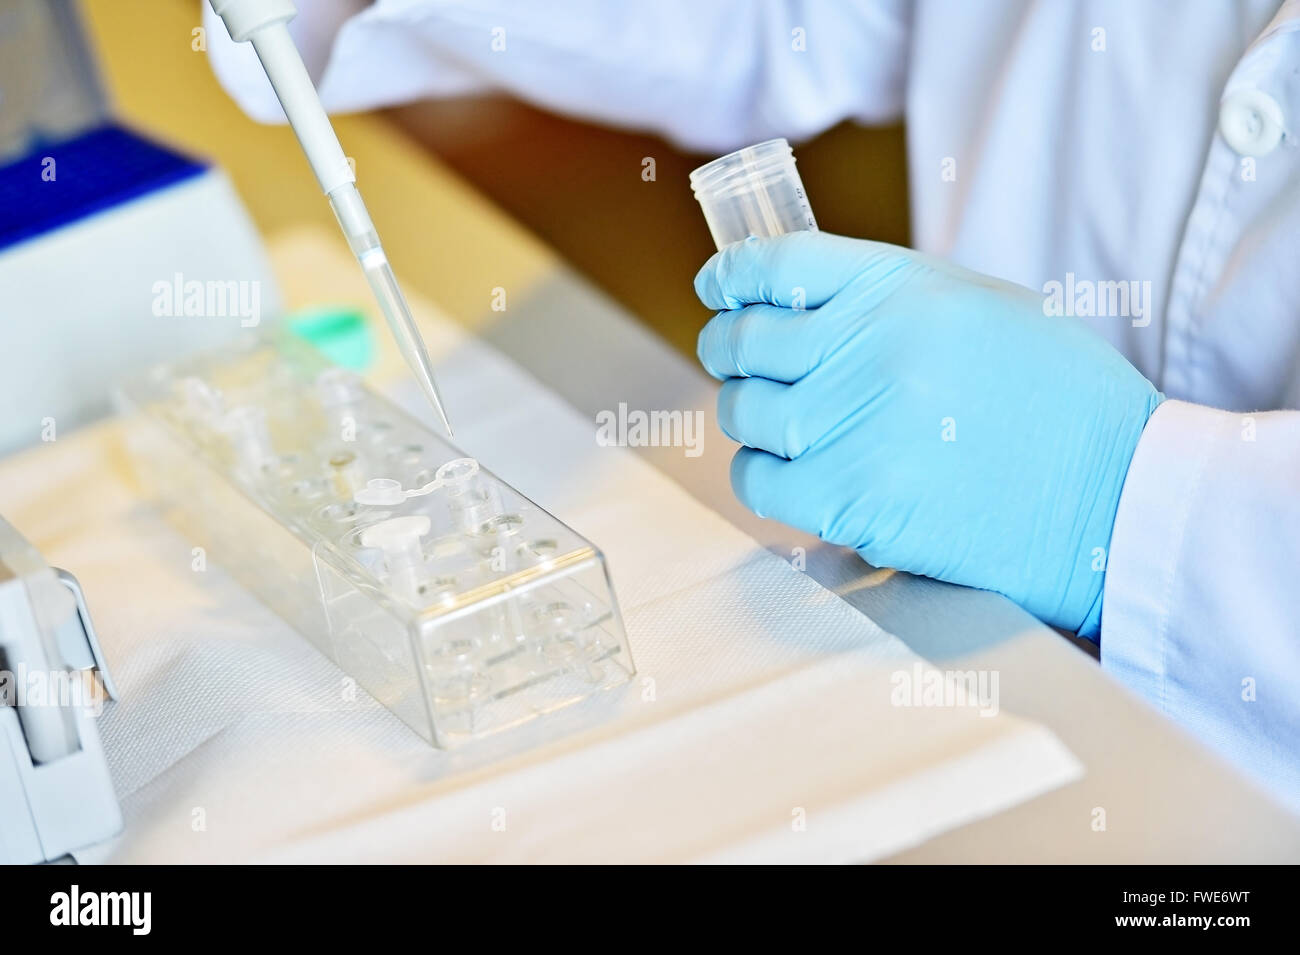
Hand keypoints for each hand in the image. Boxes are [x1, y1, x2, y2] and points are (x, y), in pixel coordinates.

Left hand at [694, 232, 1162, 635]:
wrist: (1113, 494)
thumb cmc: (1056, 399)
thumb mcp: (981, 307)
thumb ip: (889, 299)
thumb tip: (801, 304)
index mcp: (898, 287)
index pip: (775, 262)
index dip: (731, 276)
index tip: (720, 290)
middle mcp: (865, 346)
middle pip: (744, 341)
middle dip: (729, 348)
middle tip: (736, 361)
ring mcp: (853, 423)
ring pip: (744, 412)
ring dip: (749, 415)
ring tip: (776, 422)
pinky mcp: (850, 497)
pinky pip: (758, 479)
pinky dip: (760, 475)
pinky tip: (789, 473)